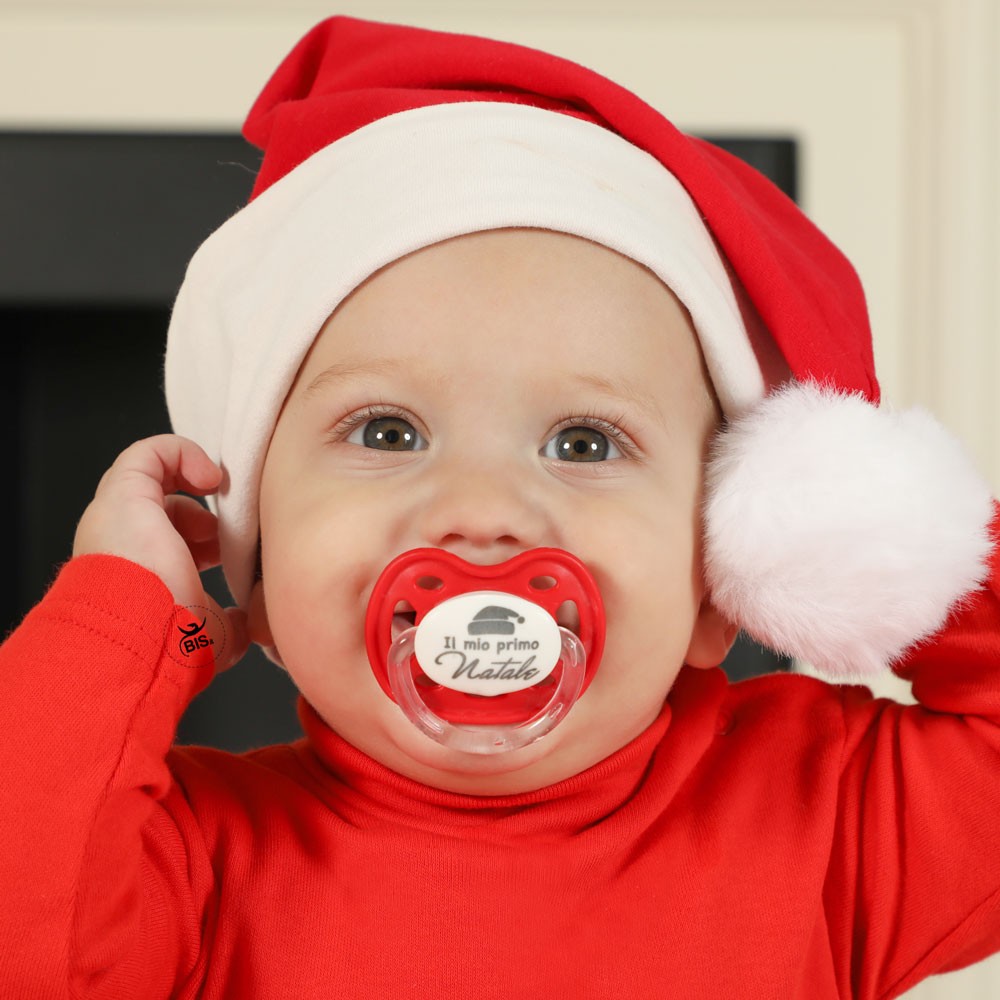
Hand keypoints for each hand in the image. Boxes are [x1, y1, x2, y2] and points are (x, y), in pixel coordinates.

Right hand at [73, 434, 247, 670]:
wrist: (140, 638)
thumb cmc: (168, 645)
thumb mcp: (209, 636)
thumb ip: (226, 624)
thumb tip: (243, 623)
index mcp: (137, 578)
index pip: (168, 544)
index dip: (206, 541)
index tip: (235, 553)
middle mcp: (121, 545)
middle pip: (162, 510)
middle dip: (203, 518)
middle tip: (229, 535)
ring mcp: (117, 516)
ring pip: (151, 478)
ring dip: (193, 482)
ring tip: (219, 494)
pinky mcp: (122, 492)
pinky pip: (148, 453)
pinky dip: (182, 452)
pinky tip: (210, 479)